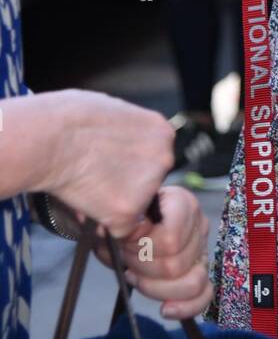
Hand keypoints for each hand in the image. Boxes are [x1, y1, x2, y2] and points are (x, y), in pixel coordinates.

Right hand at [39, 90, 175, 237]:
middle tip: (97, 177)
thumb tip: (124, 141)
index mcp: (162, 132)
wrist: (52, 138)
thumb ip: (131, 130)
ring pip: (134, 206)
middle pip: (149, 183)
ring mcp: (149, 186)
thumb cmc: (73, 118)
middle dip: (125, 186)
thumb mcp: (116, 111)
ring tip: (87, 183)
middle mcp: (164, 158)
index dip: (129, 166)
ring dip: (112, 203)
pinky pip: (119, 228)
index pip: (153, 159)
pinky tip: (86, 200)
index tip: (109, 164)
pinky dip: (102, 222)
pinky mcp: (129, 212)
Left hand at [95, 186, 212, 320]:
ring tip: (138, 277)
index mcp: (182, 203)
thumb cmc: (121, 220)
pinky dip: (186, 307)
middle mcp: (198, 224)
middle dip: (145, 269)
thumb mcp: (113, 218)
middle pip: (177, 264)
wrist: (122, 228)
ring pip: (194, 282)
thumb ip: (120, 224)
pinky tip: (165, 309)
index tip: (124, 244)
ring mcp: (202, 248)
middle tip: (127, 259)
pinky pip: (204, 295)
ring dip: (158, 288)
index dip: (144, 250)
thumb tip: (127, 233)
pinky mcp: (200, 271)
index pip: (172, 239)